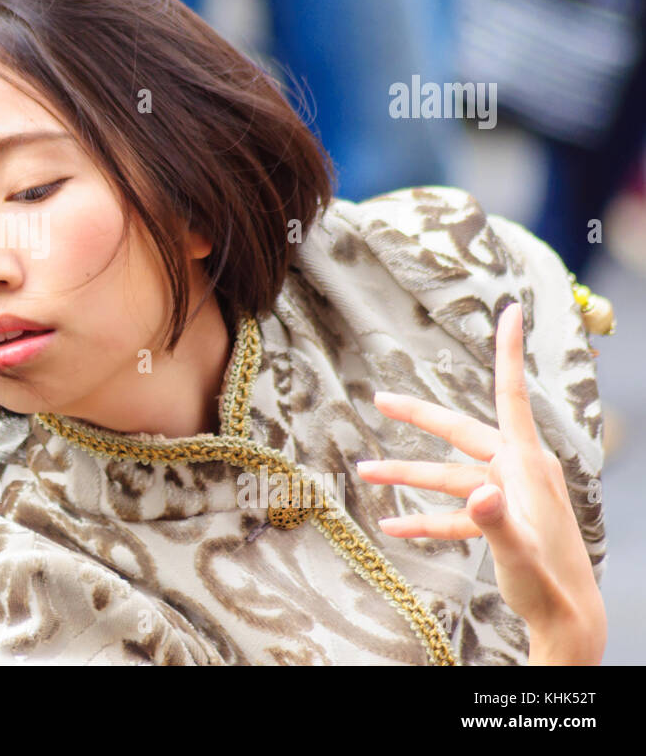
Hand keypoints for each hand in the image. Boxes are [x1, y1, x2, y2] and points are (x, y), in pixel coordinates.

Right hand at [357, 302, 604, 662]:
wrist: (568, 621)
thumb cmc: (549, 585)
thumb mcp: (517, 551)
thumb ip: (493, 519)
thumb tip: (477, 492)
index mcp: (527, 465)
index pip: (511, 396)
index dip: (507, 351)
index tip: (511, 310)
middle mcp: (517, 471)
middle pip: (460, 434)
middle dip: (417, 419)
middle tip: (380, 399)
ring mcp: (506, 495)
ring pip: (447, 476)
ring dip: (407, 477)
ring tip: (363, 473)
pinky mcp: (498, 519)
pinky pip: (453, 511)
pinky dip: (424, 518)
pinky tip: (392, 528)